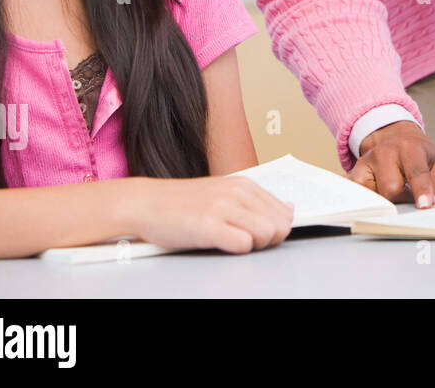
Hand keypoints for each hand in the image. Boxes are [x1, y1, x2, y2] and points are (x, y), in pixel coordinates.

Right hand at [130, 176, 294, 253]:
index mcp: (244, 184)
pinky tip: (221, 244)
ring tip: (233, 242)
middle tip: (246, 242)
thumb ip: (255, 202)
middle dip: (270, 239)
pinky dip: (238, 250)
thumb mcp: (224, 194)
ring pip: (268, 233)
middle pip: (281, 224)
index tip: (259, 235)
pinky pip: (243, 244)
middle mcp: (237, 192)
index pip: (284, 211)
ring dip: (256, 245)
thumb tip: (289, 209)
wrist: (145, 203)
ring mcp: (223, 207)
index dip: (276, 229)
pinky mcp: (208, 225)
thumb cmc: (182, 204)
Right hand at [350, 120, 434, 207]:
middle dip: (403, 200)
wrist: (397, 140)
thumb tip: (432, 206)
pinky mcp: (354, 175)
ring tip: (396, 194)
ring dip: (387, 203)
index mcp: (409, 147)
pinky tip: (380, 198)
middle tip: (410, 197)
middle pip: (391, 190)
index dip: (421, 190)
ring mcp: (365, 162)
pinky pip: (360, 198)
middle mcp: (384, 152)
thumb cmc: (419, 157)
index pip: (416, 172)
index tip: (424, 206)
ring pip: (374, 197)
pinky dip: (372, 204)